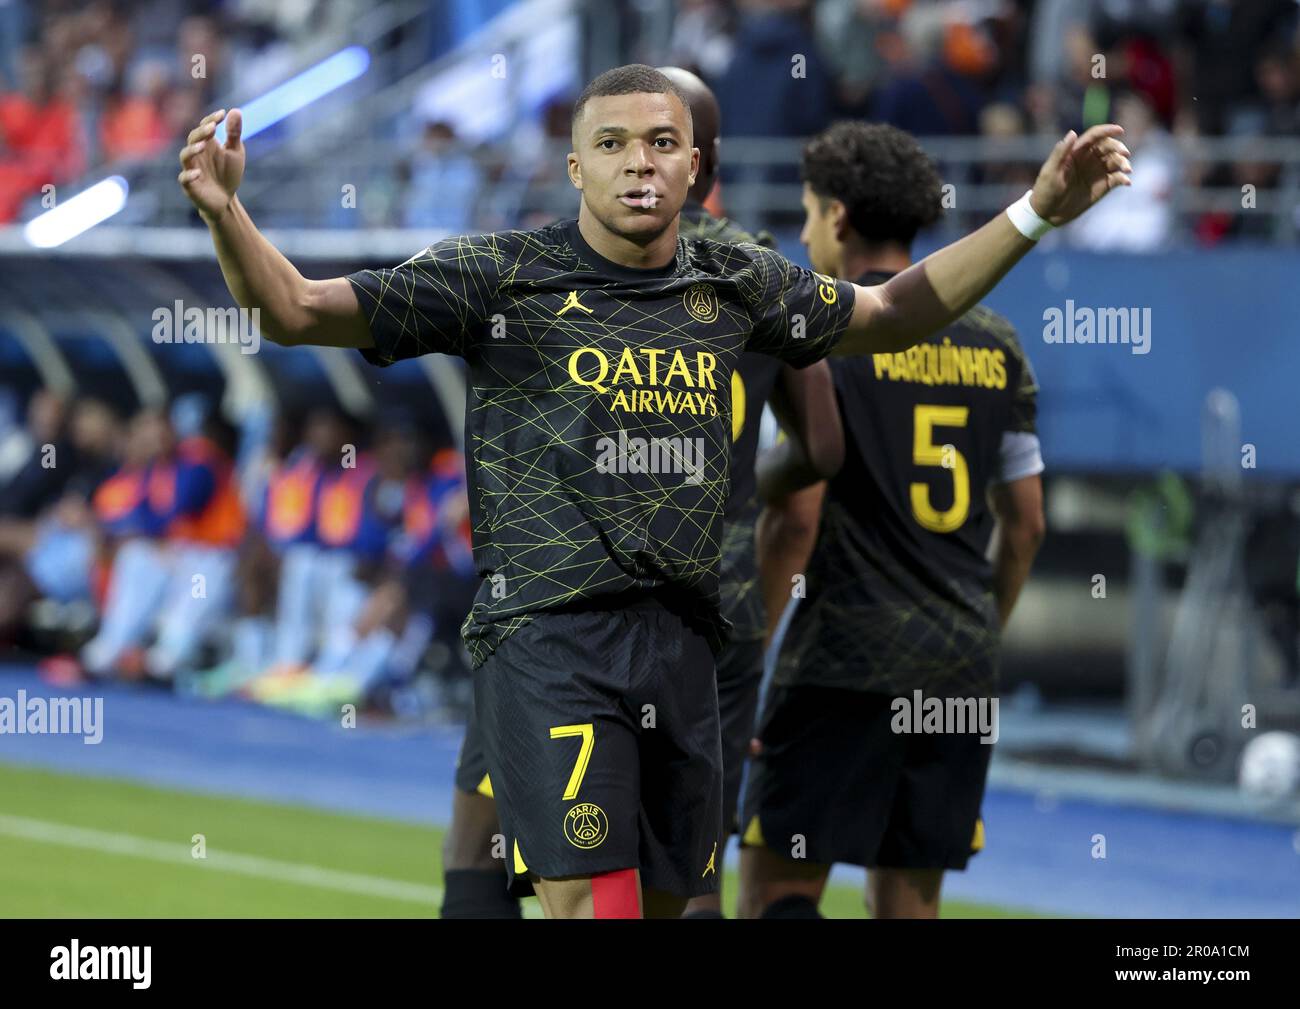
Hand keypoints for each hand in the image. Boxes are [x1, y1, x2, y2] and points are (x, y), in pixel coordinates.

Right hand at [177, 108, 244, 223]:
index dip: (211, 119)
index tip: (222, 114)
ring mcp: (191, 169)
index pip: (205, 127)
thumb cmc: (228, 173)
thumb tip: (235, 110)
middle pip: (193, 138)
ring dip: (192, 149)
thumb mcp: (235, 152)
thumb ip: (234, 133)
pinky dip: (190, 175)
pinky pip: (184, 178)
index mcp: (206, 143)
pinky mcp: (190, 186)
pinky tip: (199, 173)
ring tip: (203, 145)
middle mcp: (196, 154)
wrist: (226, 199)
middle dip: (201, 132)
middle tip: (212, 127)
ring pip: (185, 156)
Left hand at [1029, 124, 1131, 226]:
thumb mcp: (1050, 171)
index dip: (1108, 130)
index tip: (1120, 130)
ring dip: (1123, 162)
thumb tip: (1072, 133)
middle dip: (1118, 148)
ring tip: (1127, 169)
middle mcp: (1089, 159)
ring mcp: (1096, 172)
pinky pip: (1117, 179)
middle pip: (1109, 147)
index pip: (1095, 136)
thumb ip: (1060, 152)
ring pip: (1115, 161)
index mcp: (1076, 152)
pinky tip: (1126, 182)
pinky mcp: (1102, 186)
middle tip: (1125, 154)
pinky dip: (1123, 178)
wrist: (1047, 213)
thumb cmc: (1045, 190)